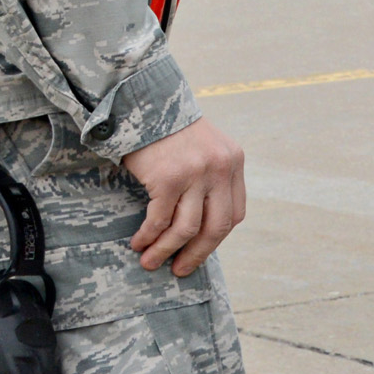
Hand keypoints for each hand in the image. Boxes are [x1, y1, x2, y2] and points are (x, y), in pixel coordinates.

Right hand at [123, 118, 246, 276]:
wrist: (144, 103)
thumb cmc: (170, 131)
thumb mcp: (205, 149)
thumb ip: (210, 179)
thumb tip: (200, 229)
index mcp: (233, 162)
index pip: (234, 214)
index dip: (215, 239)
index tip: (198, 252)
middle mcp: (220, 168)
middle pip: (216, 227)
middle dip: (196, 255)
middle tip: (179, 270)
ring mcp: (196, 173)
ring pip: (186, 229)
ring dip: (166, 250)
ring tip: (150, 261)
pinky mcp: (168, 177)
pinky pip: (160, 220)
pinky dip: (148, 236)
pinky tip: (138, 242)